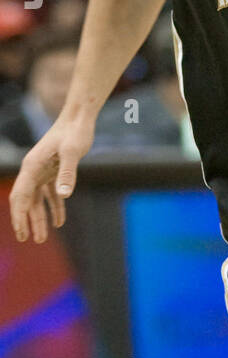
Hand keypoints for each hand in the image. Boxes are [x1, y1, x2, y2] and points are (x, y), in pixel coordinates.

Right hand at [9, 114, 93, 243]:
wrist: (80, 118)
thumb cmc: (75, 132)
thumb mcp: (72, 152)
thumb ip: (67, 173)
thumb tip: (63, 195)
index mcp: (32, 166)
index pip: (20, 195)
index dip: (19, 215)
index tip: (21, 232)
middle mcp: (33, 169)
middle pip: (24, 200)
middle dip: (25, 220)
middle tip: (26, 239)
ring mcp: (43, 170)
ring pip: (37, 199)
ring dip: (39, 218)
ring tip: (42, 238)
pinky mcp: (53, 171)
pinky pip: (50, 194)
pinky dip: (54, 208)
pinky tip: (59, 222)